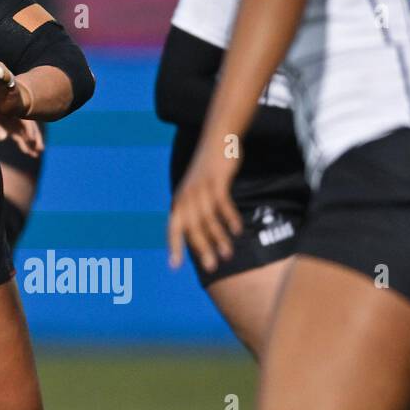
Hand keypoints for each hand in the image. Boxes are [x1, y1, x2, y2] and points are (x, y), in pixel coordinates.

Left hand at [0, 107, 44, 158]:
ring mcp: (9, 118)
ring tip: (36, 154)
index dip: (29, 129)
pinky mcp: (5, 124)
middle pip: (27, 124)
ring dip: (30, 142)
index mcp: (7, 105)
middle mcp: (11, 111)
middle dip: (34, 137)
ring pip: (24, 131)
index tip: (32, 140)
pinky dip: (23, 143)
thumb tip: (4, 138)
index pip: (23, 118)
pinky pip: (18, 134)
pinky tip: (29, 152)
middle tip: (39, 150)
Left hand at [168, 144, 242, 272]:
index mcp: (180, 201)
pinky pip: (222, 203)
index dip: (173, 246)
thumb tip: (201, 236)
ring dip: (218, 237)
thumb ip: (196, 212)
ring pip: (207, 218)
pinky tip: (237, 230)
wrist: (217, 141)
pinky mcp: (216, 180)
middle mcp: (186, 196)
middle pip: (191, 227)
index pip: (173, 227)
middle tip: (212, 267)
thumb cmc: (208, 172)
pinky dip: (229, 217)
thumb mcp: (198, 192)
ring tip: (228, 254)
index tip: (174, 266)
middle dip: (201, 248)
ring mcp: (200, 188)